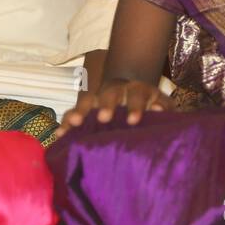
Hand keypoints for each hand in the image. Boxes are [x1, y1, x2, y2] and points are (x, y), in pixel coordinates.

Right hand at [57, 79, 172, 136]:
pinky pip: (74, 113)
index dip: (136, 106)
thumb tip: (157, 109)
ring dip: (80, 111)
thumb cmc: (152, 106)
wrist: (133, 94)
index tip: (133, 120)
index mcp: (138, 90)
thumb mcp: (163, 105)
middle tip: (103, 118)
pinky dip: (67, 123)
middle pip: (110, 94)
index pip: (138, 95)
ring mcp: (99, 99)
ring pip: (88, 101)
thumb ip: (164, 108)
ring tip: (74, 122)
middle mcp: (117, 91)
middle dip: (106, 105)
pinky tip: (60, 134)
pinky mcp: (86, 110)